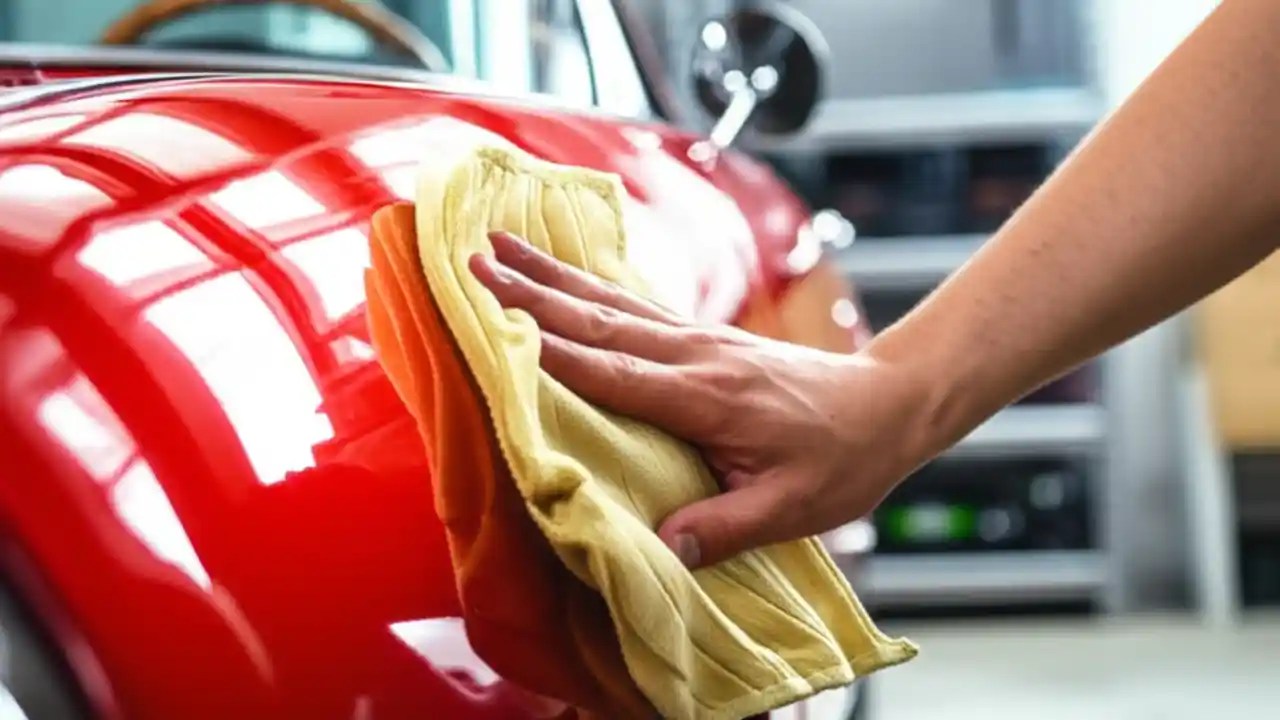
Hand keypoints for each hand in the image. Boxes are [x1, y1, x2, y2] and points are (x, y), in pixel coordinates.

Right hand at [470, 232, 938, 568]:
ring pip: (611, 303)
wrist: (887, 406)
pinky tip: (565, 274)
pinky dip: (591, 286)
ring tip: (499, 244)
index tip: (494, 320)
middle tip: (472, 262)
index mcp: (706, 397)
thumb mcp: (792, 509)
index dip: (548, 349)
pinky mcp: (704, 337)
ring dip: (552, 274)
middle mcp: (695, 355)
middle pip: (597, 321)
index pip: (611, 372)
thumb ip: (725, 526)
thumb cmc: (842, 461)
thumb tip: (661, 548)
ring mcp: (699, 339)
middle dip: (531, 293)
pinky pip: (635, 306)